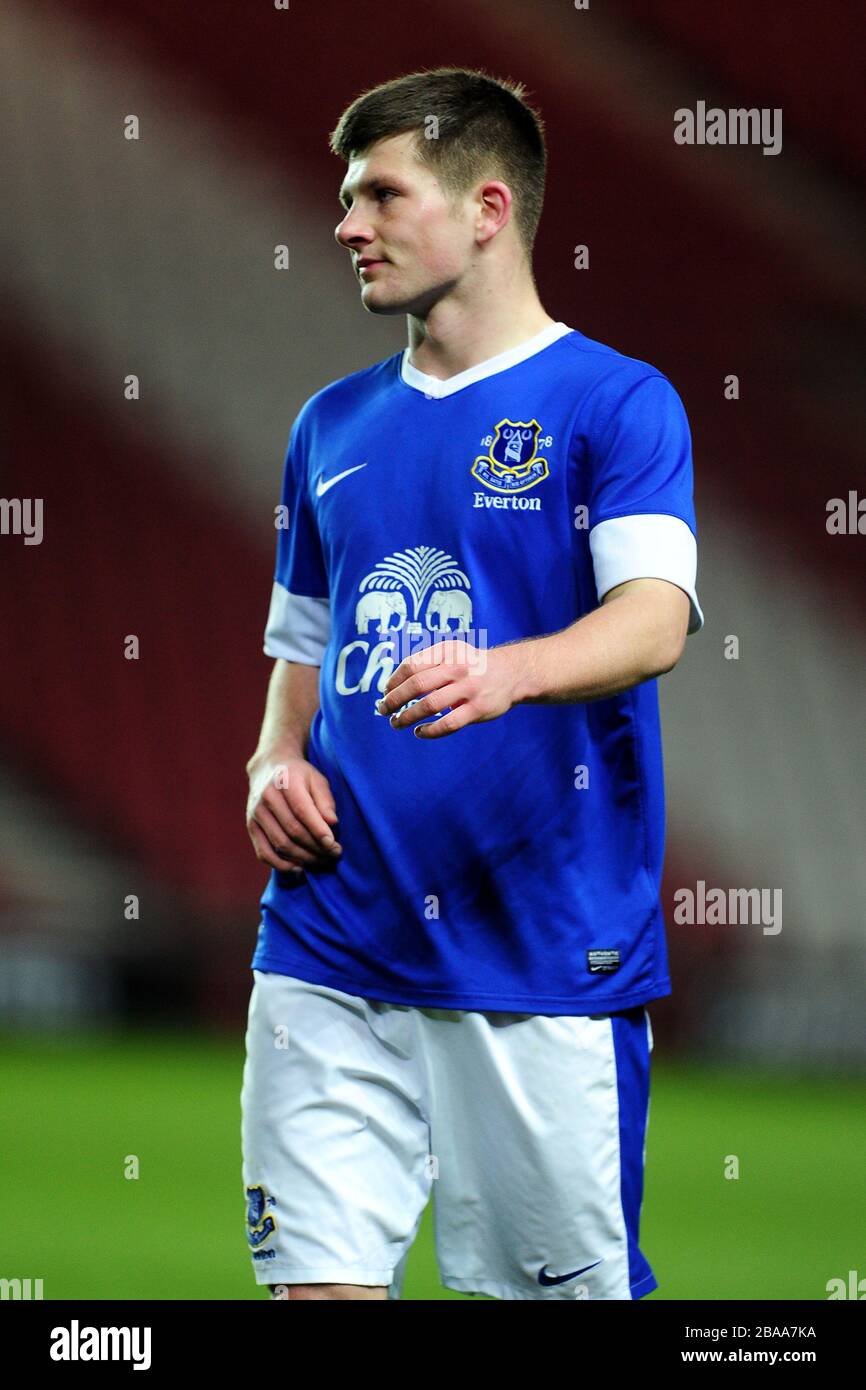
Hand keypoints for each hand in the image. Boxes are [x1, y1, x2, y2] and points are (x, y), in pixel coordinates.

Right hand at [246, 753, 340, 873]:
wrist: (269, 768)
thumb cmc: (300, 776)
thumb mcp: (317, 779)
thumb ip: (325, 800)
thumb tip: (332, 823)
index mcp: (285, 780)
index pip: (302, 811)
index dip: (319, 831)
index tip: (334, 845)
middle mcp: (267, 797)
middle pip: (292, 830)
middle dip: (315, 847)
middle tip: (333, 855)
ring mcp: (256, 813)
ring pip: (280, 843)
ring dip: (303, 858)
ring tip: (321, 861)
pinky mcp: (251, 826)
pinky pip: (264, 852)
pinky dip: (281, 865)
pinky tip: (299, 869)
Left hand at [375, 638, 525, 739]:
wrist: (511, 673)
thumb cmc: (471, 665)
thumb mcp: (451, 653)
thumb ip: (426, 663)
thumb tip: (391, 686)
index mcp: (447, 651)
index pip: (411, 665)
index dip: (394, 681)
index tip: (385, 692)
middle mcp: (457, 667)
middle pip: (416, 685)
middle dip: (394, 700)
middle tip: (383, 710)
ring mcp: (468, 689)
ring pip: (429, 705)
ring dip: (406, 717)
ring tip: (396, 723)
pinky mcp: (477, 709)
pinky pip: (447, 723)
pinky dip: (429, 731)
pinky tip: (419, 732)